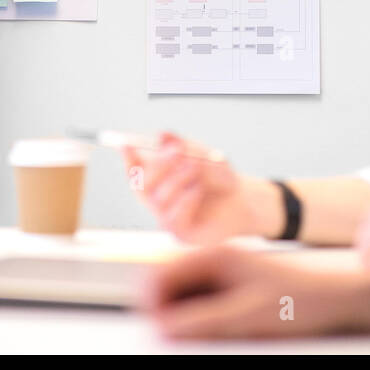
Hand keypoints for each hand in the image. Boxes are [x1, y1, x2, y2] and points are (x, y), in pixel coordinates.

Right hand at [122, 132, 258, 244]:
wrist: (243, 203)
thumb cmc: (220, 179)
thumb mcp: (206, 157)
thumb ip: (185, 147)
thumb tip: (163, 135)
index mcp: (158, 181)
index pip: (134, 171)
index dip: (127, 159)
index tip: (126, 144)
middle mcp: (158, 200)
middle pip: (142, 185)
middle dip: (158, 165)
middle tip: (177, 150)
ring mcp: (167, 218)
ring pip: (159, 199)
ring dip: (177, 179)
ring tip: (196, 167)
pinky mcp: (181, 234)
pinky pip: (173, 217)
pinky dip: (184, 199)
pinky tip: (198, 189)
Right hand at [141, 245, 359, 338]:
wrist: (338, 301)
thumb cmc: (301, 301)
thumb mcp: (246, 316)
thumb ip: (202, 322)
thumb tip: (163, 328)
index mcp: (214, 255)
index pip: (159, 274)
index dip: (152, 304)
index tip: (158, 331)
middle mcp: (214, 262)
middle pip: (167, 288)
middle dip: (166, 315)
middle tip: (175, 341)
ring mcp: (223, 278)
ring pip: (183, 301)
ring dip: (182, 322)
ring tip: (198, 341)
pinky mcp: (232, 294)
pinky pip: (202, 309)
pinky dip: (200, 325)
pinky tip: (214, 338)